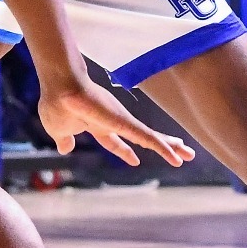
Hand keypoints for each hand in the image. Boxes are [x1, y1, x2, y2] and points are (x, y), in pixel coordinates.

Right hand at [38, 79, 195, 167]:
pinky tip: (175, 157)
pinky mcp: (126, 121)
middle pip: (142, 138)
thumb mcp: (58, 129)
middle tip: (179, 152)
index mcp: (98, 125)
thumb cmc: (57, 104)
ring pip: (152, 137)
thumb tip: (64, 147)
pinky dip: (163, 148)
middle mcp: (115, 121)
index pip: (114, 141)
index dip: (124, 150)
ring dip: (170, 147)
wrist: (62, 87)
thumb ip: (64, 139)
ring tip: (189, 154)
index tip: (134, 160)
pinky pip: (148, 137)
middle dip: (160, 146)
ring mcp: (123, 120)